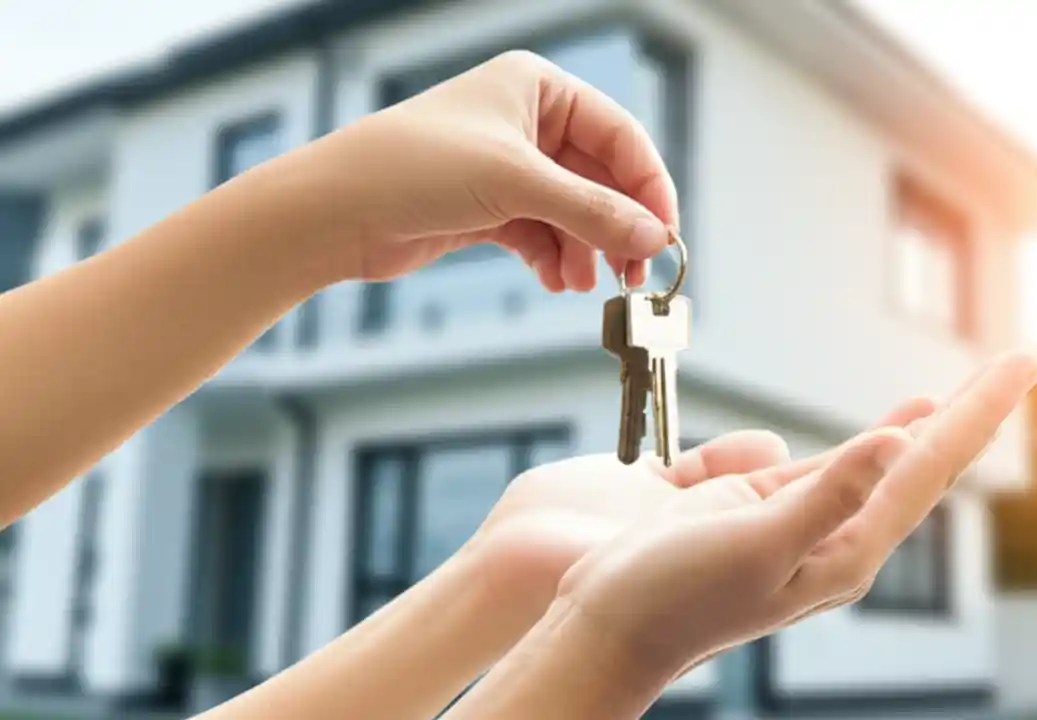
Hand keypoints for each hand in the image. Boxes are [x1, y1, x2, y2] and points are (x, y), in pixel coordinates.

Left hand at [310, 50, 675, 288]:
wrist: (334, 212)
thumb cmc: (412, 167)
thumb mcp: (515, 182)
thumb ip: (592, 211)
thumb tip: (655, 236)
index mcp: (538, 88)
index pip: (619, 135)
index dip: (648, 186)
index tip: (665, 233)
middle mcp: (526, 122)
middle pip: (599, 179)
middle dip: (616, 227)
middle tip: (635, 272)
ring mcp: (507, 168)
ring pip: (573, 212)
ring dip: (586, 250)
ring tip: (587, 285)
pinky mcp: (488, 208)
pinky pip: (543, 234)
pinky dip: (554, 259)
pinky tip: (556, 281)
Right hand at [551, 350, 1036, 677]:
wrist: (610, 629)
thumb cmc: (673, 600)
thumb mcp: (755, 544)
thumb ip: (827, 495)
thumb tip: (898, 442)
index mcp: (847, 551)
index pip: (932, 468)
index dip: (979, 410)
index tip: (1024, 361)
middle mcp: (839, 541)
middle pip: (926, 465)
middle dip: (972, 411)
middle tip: (1022, 362)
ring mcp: (804, 527)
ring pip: (885, 464)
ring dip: (932, 426)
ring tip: (973, 391)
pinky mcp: (766, 514)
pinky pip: (837, 468)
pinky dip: (874, 440)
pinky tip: (893, 429)